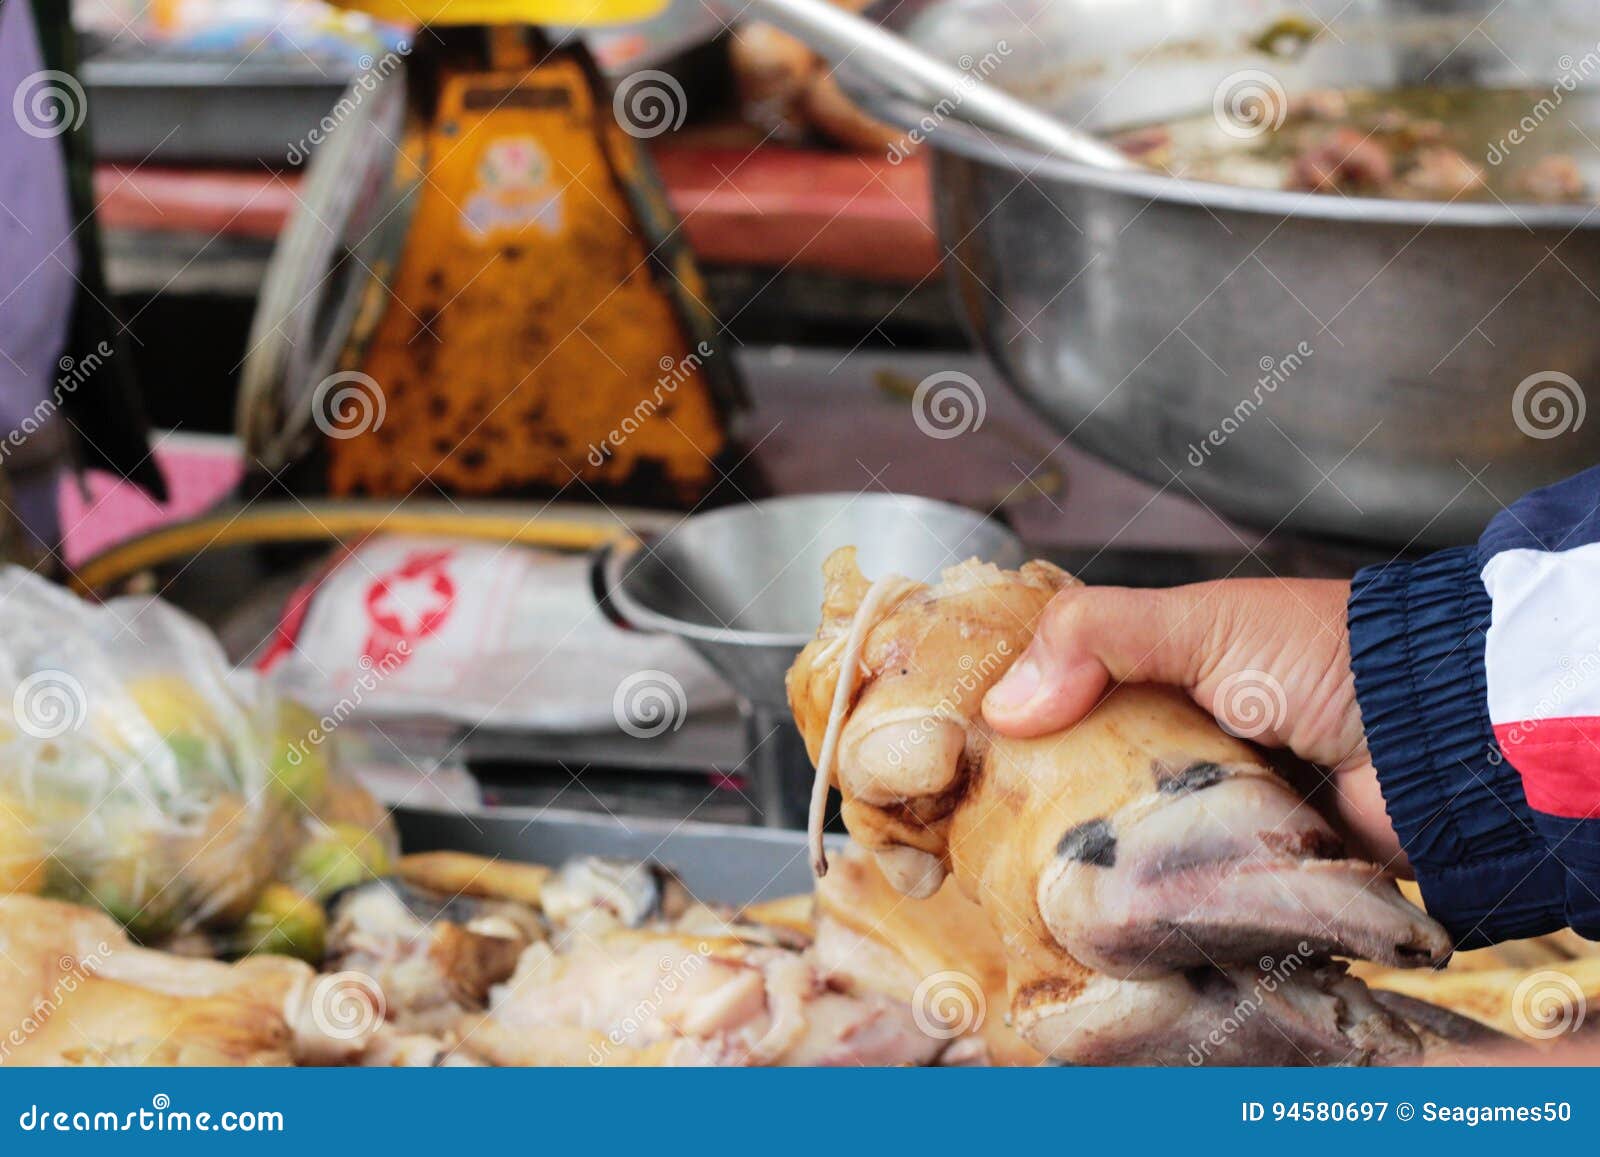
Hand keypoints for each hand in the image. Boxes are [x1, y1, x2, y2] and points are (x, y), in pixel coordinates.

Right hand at [980, 578, 1404, 868]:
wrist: (1439, 741)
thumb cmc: (1328, 659)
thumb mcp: (1201, 622)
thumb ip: (1098, 638)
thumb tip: (1001, 705)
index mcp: (1169, 667)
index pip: (1070, 688)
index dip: (1017, 714)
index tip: (959, 749)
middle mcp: (1184, 735)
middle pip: (1086, 769)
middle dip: (1038, 798)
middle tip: (974, 828)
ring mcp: (1211, 803)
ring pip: (1125, 833)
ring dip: (1088, 851)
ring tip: (1012, 880)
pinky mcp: (1240, 865)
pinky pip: (1177, 885)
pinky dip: (1143, 894)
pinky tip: (1087, 908)